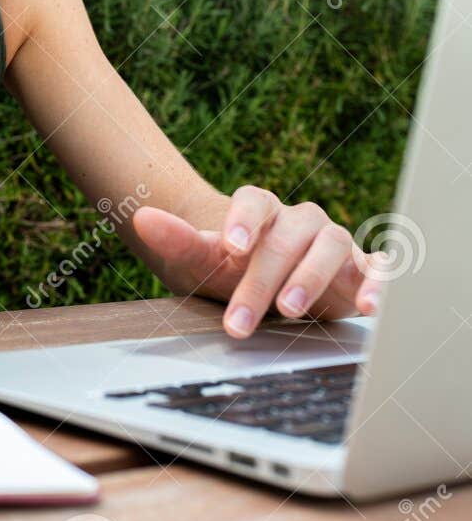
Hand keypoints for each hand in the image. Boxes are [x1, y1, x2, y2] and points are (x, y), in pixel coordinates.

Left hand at [132, 186, 384, 338]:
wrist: (270, 287)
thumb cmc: (235, 271)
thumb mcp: (204, 260)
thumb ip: (177, 239)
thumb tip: (142, 217)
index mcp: (263, 211)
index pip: (254, 201)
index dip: (243, 220)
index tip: (230, 246)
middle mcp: (301, 221)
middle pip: (286, 238)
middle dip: (261, 280)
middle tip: (240, 320)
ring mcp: (334, 242)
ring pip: (332, 246)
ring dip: (312, 277)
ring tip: (290, 310)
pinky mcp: (362, 269)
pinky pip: (379, 268)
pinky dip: (379, 283)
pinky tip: (369, 306)